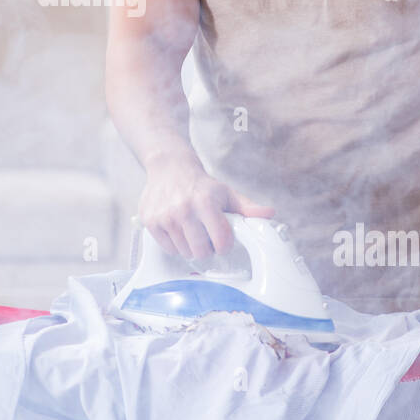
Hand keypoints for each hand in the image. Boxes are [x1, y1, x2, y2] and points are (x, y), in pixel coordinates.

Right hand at [138, 152, 274, 258]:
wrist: (169, 167)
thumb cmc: (200, 184)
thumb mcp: (226, 193)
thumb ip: (248, 207)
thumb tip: (269, 214)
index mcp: (205, 202)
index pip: (221, 242)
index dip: (224, 244)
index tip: (223, 239)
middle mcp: (183, 209)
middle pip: (201, 252)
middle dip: (207, 248)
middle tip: (206, 236)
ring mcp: (165, 216)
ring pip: (184, 252)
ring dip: (190, 247)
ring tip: (191, 230)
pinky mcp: (150, 221)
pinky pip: (168, 248)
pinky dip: (175, 244)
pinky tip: (178, 229)